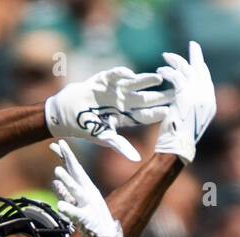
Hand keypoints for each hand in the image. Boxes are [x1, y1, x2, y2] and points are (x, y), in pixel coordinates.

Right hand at [45, 66, 174, 162]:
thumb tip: (137, 159)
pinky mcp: (102, 80)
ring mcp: (114, 90)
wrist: (64, 113)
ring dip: (145, 81)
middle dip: (159, 95)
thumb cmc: (84, 127)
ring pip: (134, 84)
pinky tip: (130, 74)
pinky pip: (114, 75)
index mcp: (124, 117)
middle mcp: (122, 102)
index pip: (145, 115)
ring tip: (159, 77)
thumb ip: (120, 146)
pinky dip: (121, 74)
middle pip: (144, 98)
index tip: (171, 111)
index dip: (157, 113)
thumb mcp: (103, 137)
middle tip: (175, 91)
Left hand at [50, 141, 124, 236]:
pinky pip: (77, 215)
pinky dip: (69, 210)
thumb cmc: (93, 221)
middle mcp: (88, 194)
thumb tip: (54, 182)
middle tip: (58, 143)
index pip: (74, 170)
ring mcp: (88, 207)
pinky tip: (60, 206)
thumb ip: (66, 193)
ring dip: (68, 181)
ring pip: (77, 192)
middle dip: (68, 159)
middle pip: (77, 174)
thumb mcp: (77, 203)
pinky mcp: (87, 221)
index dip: (65, 156)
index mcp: (86, 189)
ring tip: (57, 171)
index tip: (55, 143)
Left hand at [153, 42, 215, 164]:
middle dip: (196, 56)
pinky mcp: (185, 95)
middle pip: (201, 70)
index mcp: (210, 104)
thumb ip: (192, 107)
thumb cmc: (179, 141)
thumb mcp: (189, 122)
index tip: (196, 61)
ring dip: (176, 61)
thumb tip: (187, 99)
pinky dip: (167, 72)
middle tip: (192, 45)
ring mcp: (197, 95)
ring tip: (166, 56)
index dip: (201, 68)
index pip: (207, 80)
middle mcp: (207, 97)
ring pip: (187, 70)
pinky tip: (160, 71)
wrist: (177, 148)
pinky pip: (176, 77)